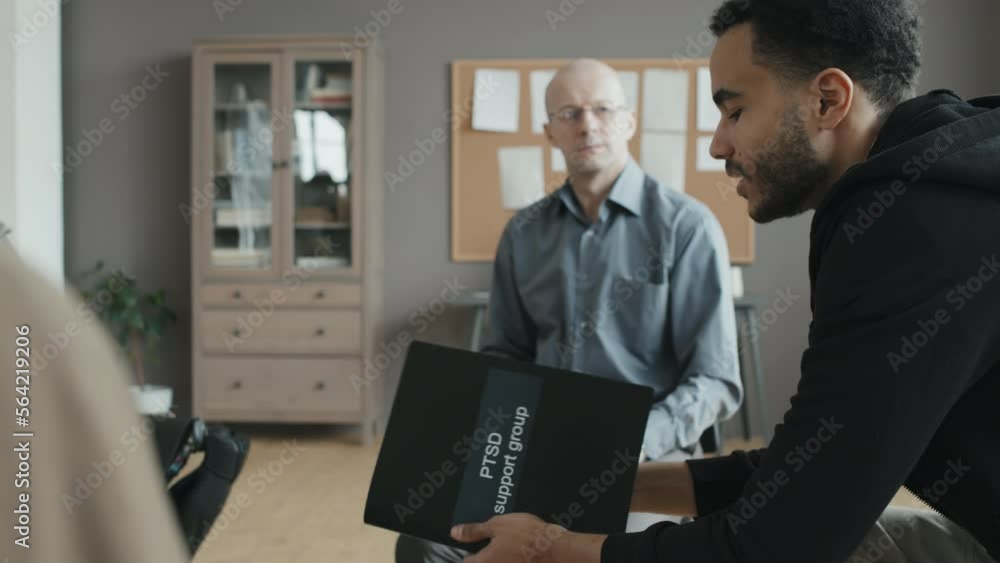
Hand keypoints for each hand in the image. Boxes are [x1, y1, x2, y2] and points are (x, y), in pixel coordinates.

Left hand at [451, 513, 604, 562]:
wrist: (556, 549)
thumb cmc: (526, 535)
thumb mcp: (497, 525)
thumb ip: (474, 531)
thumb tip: (455, 533)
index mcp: (483, 562)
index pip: (467, 561)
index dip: (470, 551)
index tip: (476, 542)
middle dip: (487, 555)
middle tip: (497, 542)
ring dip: (501, 557)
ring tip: (511, 545)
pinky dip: (513, 559)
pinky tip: (520, 550)